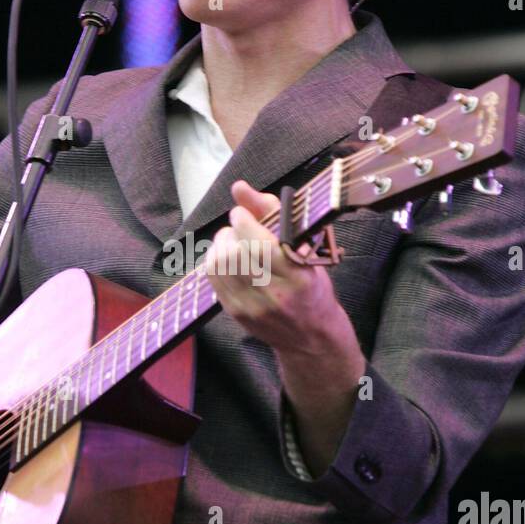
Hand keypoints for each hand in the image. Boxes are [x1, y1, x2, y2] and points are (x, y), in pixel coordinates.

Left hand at [203, 179, 349, 357]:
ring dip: (220, 246)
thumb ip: (271, 213)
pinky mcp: (236, 314)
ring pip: (219, 265)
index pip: (259, 243)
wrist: (310, 336)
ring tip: (233, 243)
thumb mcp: (305, 247)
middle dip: (230, 232)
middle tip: (238, 229)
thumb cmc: (311, 286)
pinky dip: (215, 262)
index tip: (243, 214)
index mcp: (299, 275)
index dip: (243, 221)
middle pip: (235, 254)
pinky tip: (228, 259)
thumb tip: (239, 187)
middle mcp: (275, 294)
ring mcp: (253, 307)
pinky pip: (213, 280)